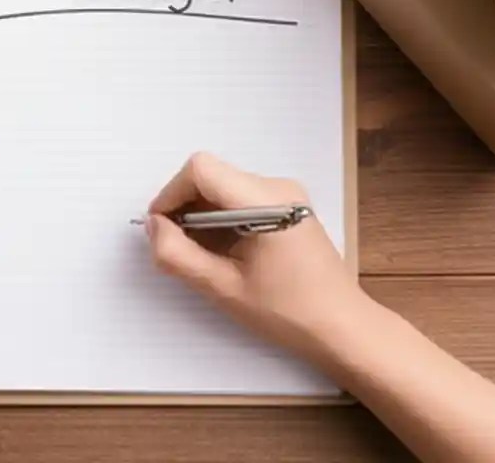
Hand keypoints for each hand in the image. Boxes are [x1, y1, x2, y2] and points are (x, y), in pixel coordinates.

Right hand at [144, 152, 366, 361]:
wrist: (341, 326)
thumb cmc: (288, 312)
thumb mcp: (223, 288)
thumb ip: (178, 255)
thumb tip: (153, 226)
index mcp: (265, 200)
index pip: (201, 169)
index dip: (171, 193)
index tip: (161, 227)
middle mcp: (277, 187)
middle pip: (212, 176)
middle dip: (185, 207)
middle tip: (177, 248)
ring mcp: (286, 195)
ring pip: (224, 187)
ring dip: (202, 215)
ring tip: (203, 256)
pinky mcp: (288, 207)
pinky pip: (241, 199)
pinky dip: (221, 219)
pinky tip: (224, 253)